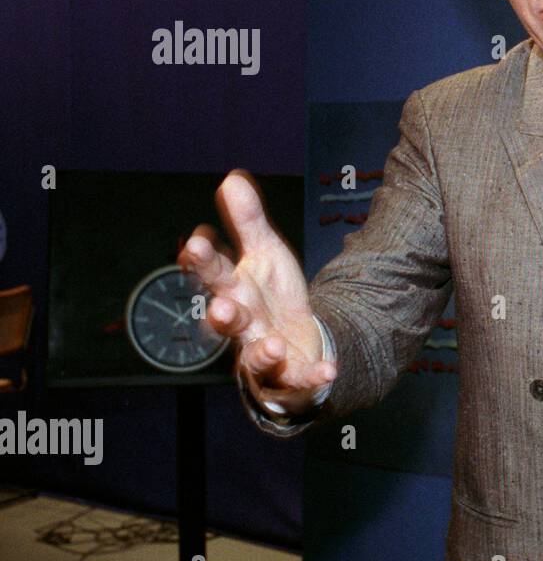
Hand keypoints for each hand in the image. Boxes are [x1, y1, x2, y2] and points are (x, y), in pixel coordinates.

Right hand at [178, 170, 334, 415]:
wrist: (296, 345)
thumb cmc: (271, 298)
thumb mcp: (266, 254)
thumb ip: (248, 222)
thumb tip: (232, 178)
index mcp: (234, 292)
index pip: (213, 274)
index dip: (202, 261)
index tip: (196, 244)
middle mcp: (243, 327)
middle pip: (228, 321)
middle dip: (222, 315)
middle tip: (220, 307)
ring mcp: (263, 356)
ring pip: (255, 359)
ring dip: (262, 354)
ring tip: (272, 345)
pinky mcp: (289, 379)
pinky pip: (299, 382)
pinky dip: (312, 378)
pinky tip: (328, 370)